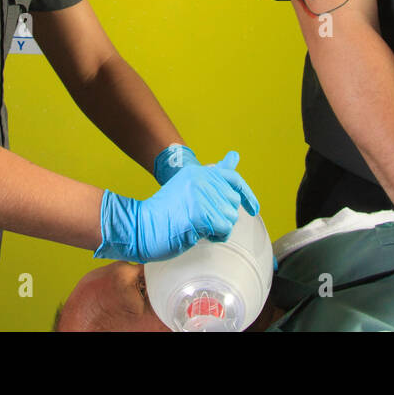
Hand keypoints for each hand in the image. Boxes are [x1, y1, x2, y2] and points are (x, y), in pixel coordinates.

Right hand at [95, 152, 259, 261]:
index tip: (253, 209)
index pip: (232, 178)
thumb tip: (234, 157)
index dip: (246, 195)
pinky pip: (223, 229)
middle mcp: (201, 179)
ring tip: (199, 228)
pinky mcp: (199, 214)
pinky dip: (215, 237)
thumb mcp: (188, 187)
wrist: (140, 227)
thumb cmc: (163, 212)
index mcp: (198, 172)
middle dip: (223, 217)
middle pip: (233, 203)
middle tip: (204, 223)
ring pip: (230, 217)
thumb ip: (213, 176)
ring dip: (219, 229)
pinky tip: (199, 234)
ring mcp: (200, 195)